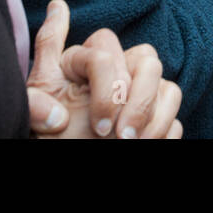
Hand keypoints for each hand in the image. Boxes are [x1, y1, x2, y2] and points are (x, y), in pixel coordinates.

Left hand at [27, 0, 183, 137]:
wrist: (74, 157)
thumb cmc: (53, 141)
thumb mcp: (37, 118)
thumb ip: (36, 102)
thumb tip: (56, 80)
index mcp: (81, 61)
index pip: (105, 54)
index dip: (106, 91)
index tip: (97, 127)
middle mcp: (114, 70)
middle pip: (147, 58)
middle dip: (139, 101)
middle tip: (122, 136)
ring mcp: (139, 92)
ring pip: (168, 87)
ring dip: (156, 118)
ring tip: (137, 144)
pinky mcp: (156, 114)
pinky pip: (175, 115)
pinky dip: (165, 132)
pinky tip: (148, 146)